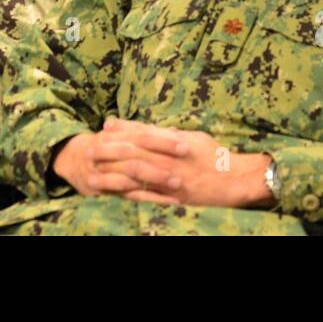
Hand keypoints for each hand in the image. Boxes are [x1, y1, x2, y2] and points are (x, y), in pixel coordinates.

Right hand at [50, 122, 185, 198]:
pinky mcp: (105, 190)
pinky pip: (130, 195)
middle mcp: (107, 152)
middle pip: (136, 155)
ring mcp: (104, 172)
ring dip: (156, 180)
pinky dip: (150, 197)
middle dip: (161, 158)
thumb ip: (147, 133)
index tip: (184, 144)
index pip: (140, 135)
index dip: (161, 140)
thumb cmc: (103, 145)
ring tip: (179, 184)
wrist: (70, 159)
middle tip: (185, 160)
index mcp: (114, 135)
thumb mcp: (120, 134)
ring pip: (131, 176)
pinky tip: (169, 201)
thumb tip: (175, 129)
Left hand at [102, 118, 273, 207]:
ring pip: (133, 173)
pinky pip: (144, 194)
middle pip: (131, 151)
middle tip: (89, 148)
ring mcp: (167, 178)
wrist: (233, 179)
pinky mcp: (170, 196)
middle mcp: (166, 158)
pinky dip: (127, 192)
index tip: (105, 125)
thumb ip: (171, 134)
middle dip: (108, 149)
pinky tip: (113, 192)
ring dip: (111, 172)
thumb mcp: (193, 137)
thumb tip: (155, 128)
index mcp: (171, 142)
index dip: (121, 129)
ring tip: (92, 172)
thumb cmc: (215, 155)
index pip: (140, 132)